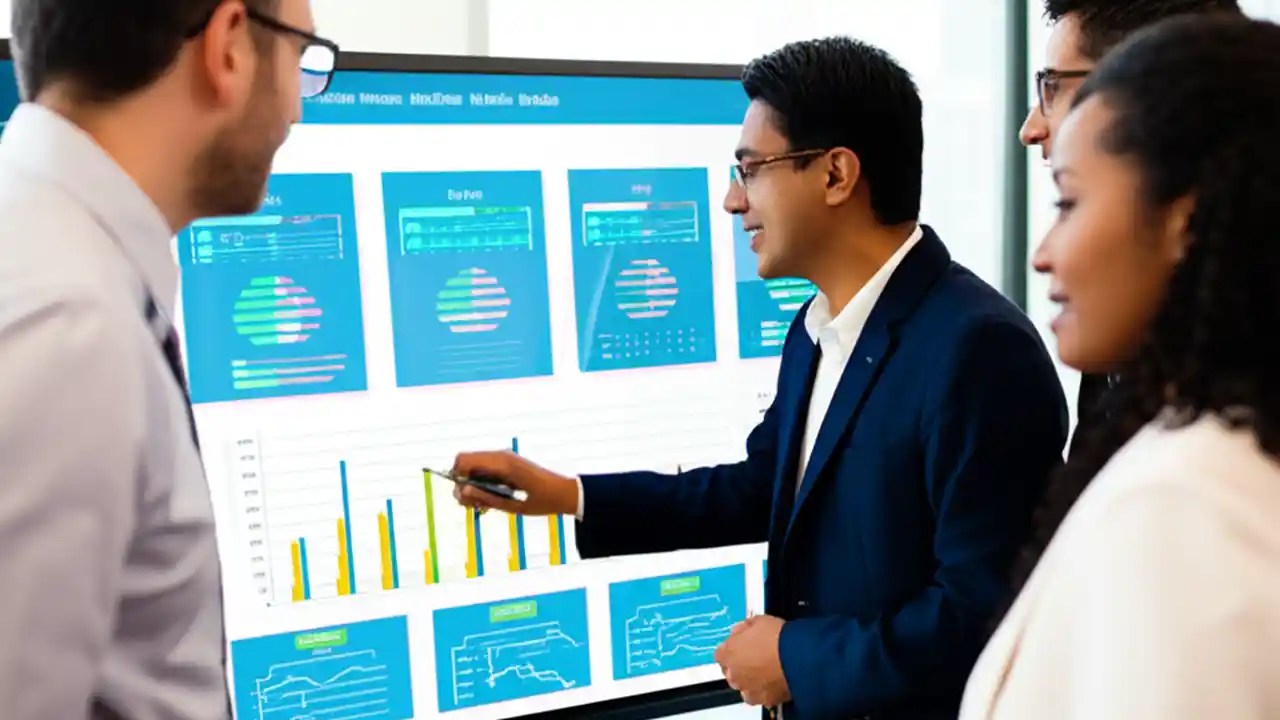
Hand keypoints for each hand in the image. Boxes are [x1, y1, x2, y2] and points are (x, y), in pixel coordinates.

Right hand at [450, 450, 578, 515]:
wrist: (564, 493)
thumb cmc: (542, 501)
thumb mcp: (512, 506)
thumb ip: (485, 498)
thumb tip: (462, 492)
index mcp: (501, 463)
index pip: (463, 460)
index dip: (457, 478)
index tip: (466, 497)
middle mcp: (500, 456)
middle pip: (464, 463)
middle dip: (463, 484)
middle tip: (474, 505)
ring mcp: (503, 458)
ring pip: (473, 467)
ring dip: (472, 486)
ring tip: (483, 505)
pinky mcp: (507, 464)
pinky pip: (484, 470)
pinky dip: (481, 484)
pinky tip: (491, 500)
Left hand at [715, 614, 789, 706]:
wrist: (799, 657)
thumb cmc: (778, 637)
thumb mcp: (759, 620)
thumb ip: (745, 627)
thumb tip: (743, 630)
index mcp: (727, 654)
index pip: (721, 653)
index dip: (733, 647)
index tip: (742, 644)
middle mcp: (734, 674)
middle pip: (731, 671)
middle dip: (741, 664)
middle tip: (757, 656)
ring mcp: (748, 689)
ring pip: (745, 685)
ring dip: (752, 678)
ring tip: (768, 669)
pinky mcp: (764, 700)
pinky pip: (761, 695)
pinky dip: (765, 689)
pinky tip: (775, 680)